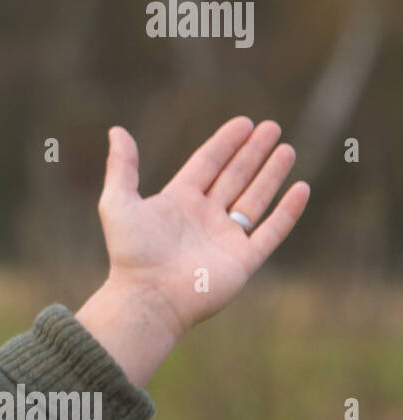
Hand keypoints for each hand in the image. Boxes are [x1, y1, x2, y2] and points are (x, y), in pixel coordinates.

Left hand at [96, 116, 310, 342]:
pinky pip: (271, 231)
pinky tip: (301, 188)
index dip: (225, 143)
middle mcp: (204, 217)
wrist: (148, 297)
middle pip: (234, 177)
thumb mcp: (118, 202)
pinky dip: (287, 211)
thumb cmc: (130, 252)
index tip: (245, 122)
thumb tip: (117, 130)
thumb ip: (122, 166)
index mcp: (177, 202)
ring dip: (271, 174)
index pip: (207, 164)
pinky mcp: (243, 260)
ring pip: (255, 199)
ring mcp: (225, 238)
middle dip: (253, 152)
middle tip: (273, 127)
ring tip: (287, 149)